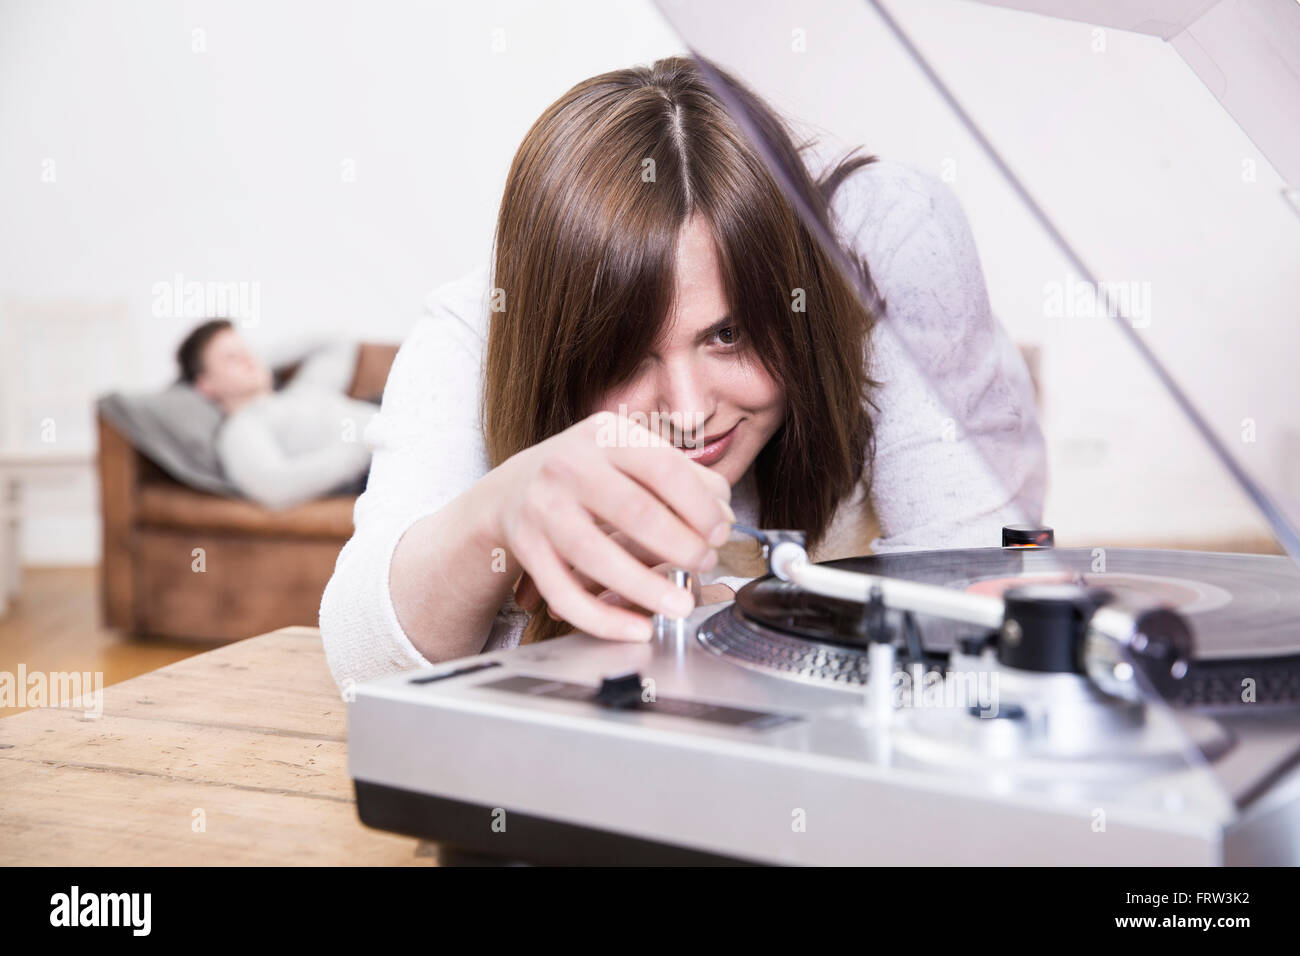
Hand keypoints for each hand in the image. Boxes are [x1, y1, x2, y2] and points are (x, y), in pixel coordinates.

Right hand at [488, 411, 732, 641]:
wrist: (512, 487)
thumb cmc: (585, 472)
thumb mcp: (628, 453)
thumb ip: (681, 476)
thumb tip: (722, 515)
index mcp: (604, 436)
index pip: (663, 467)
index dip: (699, 505)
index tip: (719, 532)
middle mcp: (569, 468)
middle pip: (634, 512)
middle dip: (681, 546)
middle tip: (704, 564)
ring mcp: (544, 510)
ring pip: (596, 556)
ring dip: (646, 587)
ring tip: (681, 605)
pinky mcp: (528, 551)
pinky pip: (565, 593)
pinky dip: (604, 618)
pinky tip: (638, 628)